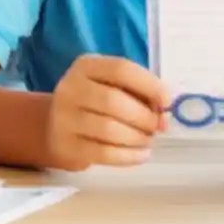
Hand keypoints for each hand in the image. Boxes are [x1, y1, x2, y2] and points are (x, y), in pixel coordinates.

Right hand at [47, 55, 169, 170]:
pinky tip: (140, 154)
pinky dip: (130, 156)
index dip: (149, 84)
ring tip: (147, 140)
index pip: (120, 69)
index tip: (168, 102)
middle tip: (156, 127)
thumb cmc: (94, 104)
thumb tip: (163, 115)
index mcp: (86, 66)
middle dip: (143, 117)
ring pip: (109, 129)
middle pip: (113, 101)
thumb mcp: (110, 86)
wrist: (54, 127)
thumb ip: (138, 93)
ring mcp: (65, 118)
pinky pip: (105, 153)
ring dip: (138, 138)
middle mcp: (71, 88)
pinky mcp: (67, 146)